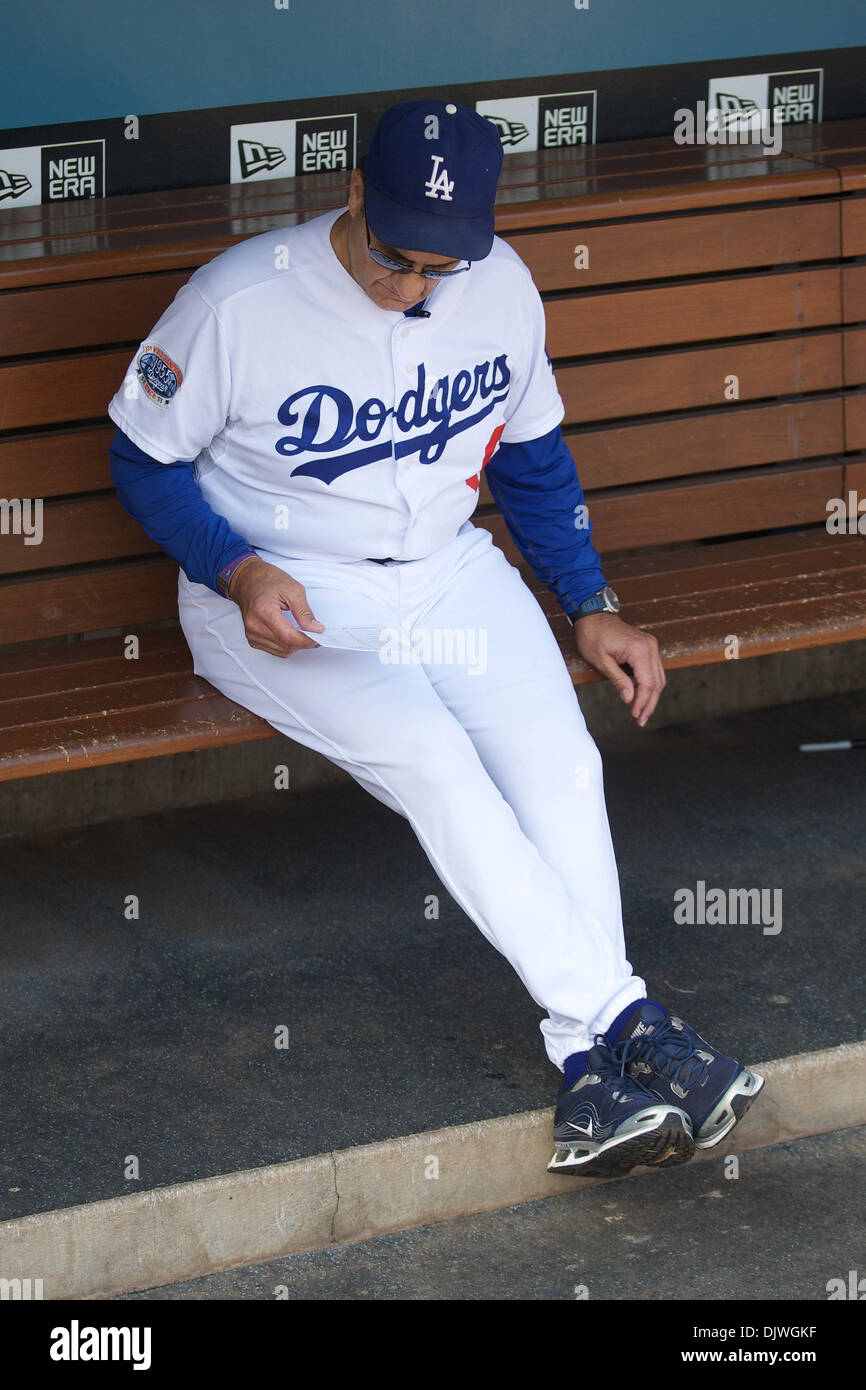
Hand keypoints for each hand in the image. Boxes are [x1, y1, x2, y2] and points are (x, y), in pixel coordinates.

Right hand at [228, 557, 324, 656]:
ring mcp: (251, 634)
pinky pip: (274, 650)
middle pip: (285, 646)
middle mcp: (254, 625)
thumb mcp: (293, 590)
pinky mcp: (252, 639)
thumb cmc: (267, 580)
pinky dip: (286, 645)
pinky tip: (290, 633)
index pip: (288, 636)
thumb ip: (304, 612)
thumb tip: (316, 629)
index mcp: (264, 611)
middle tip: (314, 633)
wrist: (246, 580)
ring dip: (295, 645)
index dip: (306, 641)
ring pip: (282, 651)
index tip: (318, 638)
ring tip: (302, 631)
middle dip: (303, 643)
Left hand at [573, 612, 664, 726]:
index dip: (643, 701)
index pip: (648, 683)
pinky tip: (641, 697)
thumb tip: (629, 699)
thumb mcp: (602, 662)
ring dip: (651, 696)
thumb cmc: (593, 637)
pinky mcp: (648, 647)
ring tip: (642, 713)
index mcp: (639, 650)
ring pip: (659, 677)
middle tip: (641, 720)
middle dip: (650, 703)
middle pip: (657, 682)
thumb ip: (618, 680)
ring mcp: (651, 645)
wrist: (593, 616)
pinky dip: (650, 684)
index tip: (636, 715)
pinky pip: (654, 670)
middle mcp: (650, 647)